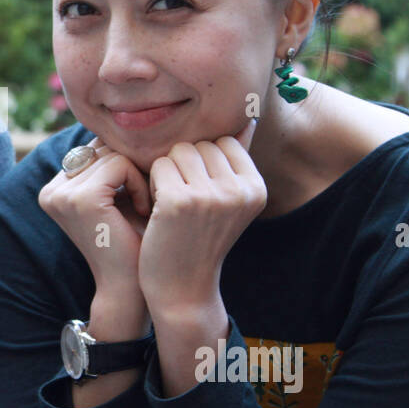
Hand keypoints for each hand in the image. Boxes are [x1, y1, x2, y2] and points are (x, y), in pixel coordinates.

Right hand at [38, 136, 151, 317]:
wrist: (130, 288)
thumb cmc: (132, 242)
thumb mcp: (117, 197)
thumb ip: (112, 163)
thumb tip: (124, 122)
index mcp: (54, 189)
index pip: (92, 149)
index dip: (121, 165)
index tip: (135, 196)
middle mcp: (51, 190)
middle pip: (100, 148)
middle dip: (128, 168)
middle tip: (143, 200)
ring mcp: (62, 194)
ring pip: (111, 154)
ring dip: (136, 176)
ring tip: (143, 206)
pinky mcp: (81, 198)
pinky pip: (120, 165)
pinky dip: (139, 182)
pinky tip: (142, 208)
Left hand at [138, 118, 265, 312]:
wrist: (182, 290)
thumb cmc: (199, 240)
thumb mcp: (228, 201)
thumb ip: (236, 161)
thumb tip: (248, 117)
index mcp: (257, 187)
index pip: (223, 141)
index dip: (202, 162)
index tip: (199, 193)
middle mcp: (241, 190)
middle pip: (200, 143)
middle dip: (184, 166)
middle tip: (182, 202)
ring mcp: (212, 195)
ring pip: (178, 151)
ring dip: (166, 173)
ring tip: (172, 205)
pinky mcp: (181, 201)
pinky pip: (159, 166)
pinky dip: (152, 184)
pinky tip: (157, 210)